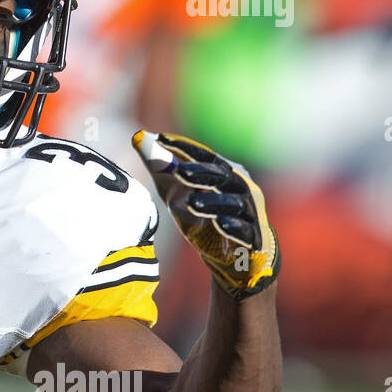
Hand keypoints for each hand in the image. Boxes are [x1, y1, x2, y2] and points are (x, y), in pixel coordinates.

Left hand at [132, 130, 279, 298]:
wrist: (235, 254)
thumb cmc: (204, 216)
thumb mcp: (178, 192)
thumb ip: (161, 168)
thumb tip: (138, 137)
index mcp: (223, 172)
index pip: (204, 156)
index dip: (185, 147)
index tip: (161, 139)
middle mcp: (239, 186)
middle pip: (222, 175)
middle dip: (201, 172)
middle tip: (179, 171)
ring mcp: (249, 211)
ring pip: (233, 203)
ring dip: (213, 202)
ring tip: (192, 202)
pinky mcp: (253, 235)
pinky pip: (244, 229)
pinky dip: (233, 226)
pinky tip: (221, 224)